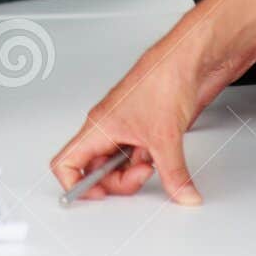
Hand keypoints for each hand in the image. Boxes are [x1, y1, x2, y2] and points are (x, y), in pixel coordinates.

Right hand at [51, 25, 210, 205]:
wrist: (189, 60)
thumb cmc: (163, 78)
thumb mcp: (164, 137)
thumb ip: (172, 174)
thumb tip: (183, 195)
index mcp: (99, 126)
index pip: (66, 161)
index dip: (75, 184)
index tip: (95, 196)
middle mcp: (109, 127)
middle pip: (97, 169)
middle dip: (117, 181)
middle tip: (140, 175)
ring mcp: (128, 128)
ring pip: (120, 164)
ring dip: (136, 172)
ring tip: (155, 162)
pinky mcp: (148, 127)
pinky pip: (140, 156)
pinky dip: (152, 164)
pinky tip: (164, 158)